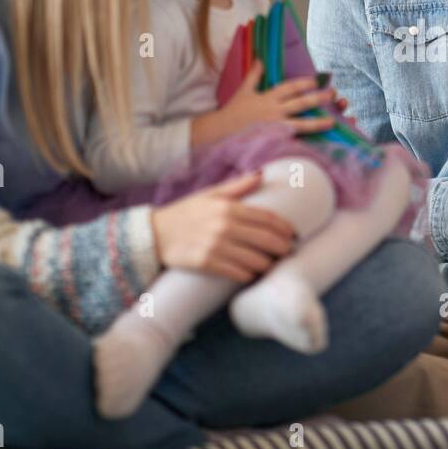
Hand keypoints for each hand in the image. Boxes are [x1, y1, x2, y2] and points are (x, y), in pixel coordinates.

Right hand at [151, 170, 294, 282]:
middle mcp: (225, 226)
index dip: (285, 228)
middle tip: (288, 252)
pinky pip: (238, 273)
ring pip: (255, 260)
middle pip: (266, 240)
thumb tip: (261, 174)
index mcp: (228, 207)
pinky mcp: (206, 263)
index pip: (268, 219)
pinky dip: (248, 274)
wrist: (154, 234)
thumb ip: (237, 187)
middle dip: (282, 248)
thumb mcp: (210, 194)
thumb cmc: (185, 213)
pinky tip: (252, 273)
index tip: (293, 235)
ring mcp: (216, 246)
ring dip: (267, 264)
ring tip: (272, 265)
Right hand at [219, 61, 336, 136]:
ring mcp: (275, 127)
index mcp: (268, 98)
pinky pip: (293, 140)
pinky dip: (306, 141)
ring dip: (319, 122)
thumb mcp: (244, 91)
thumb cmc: (233, 112)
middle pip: (300, 103)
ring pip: (302, 124)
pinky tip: (319, 143)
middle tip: (332, 94)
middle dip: (318, 98)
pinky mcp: (274, 141)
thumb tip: (261, 59)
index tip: (316, 81)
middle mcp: (274, 111)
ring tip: (333, 121)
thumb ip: (254, 75)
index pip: (290, 88)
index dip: (305, 84)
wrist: (220, 132)